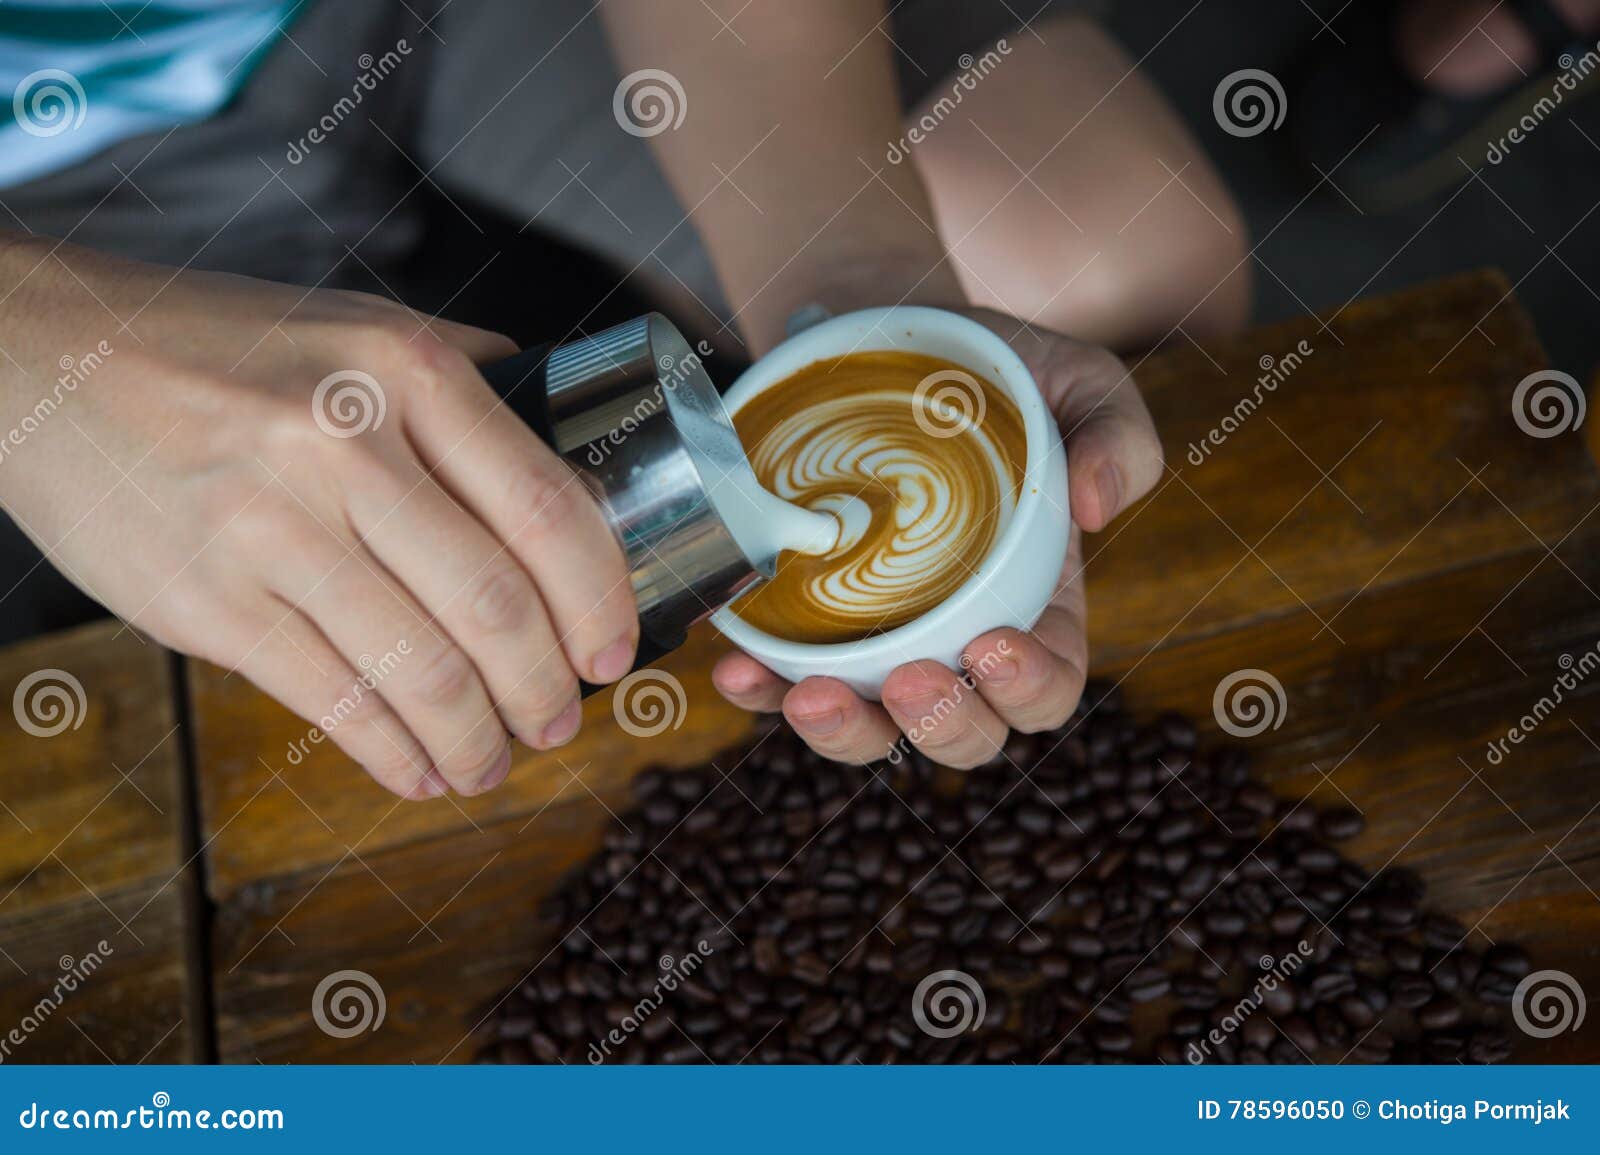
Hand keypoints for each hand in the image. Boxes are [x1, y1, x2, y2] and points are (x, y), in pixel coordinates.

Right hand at [0, 236, 637, 797]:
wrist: (47, 359)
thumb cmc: (220, 348)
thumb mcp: (356, 324)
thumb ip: (466, 378)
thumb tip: (570, 448)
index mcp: (405, 369)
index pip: (547, 507)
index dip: (600, 597)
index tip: (616, 650)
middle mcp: (344, 444)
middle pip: (495, 604)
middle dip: (547, 687)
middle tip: (562, 719)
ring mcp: (270, 526)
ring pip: (421, 669)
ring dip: (478, 738)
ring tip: (495, 760)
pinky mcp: (206, 600)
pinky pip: (333, 700)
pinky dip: (394, 753)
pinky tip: (419, 769)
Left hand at [710, 307, 1162, 767]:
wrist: (881, 339)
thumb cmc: (992, 374)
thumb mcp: (1075, 381)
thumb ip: (1116, 433)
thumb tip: (1097, 506)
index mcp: (1034, 606)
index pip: (1047, 687)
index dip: (1028, 691)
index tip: (993, 646)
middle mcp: (955, 641)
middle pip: (961, 734)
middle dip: (938, 728)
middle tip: (909, 680)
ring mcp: (874, 642)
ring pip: (867, 729)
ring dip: (841, 733)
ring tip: (811, 696)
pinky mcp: (801, 624)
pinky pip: (778, 681)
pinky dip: (757, 690)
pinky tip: (737, 668)